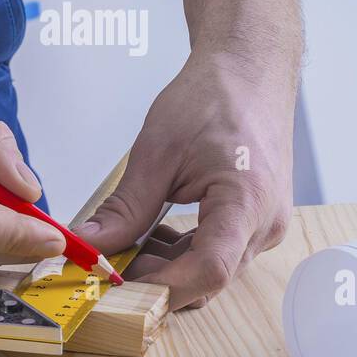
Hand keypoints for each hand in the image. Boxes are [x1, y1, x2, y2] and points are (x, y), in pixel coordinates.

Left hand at [76, 49, 295, 308]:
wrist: (251, 69)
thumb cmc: (215, 96)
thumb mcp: (158, 151)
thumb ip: (125, 208)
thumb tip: (89, 244)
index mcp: (246, 202)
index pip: (208, 270)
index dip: (161, 287)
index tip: (119, 285)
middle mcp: (265, 223)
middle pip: (209, 279)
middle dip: (158, 278)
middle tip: (112, 262)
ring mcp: (266, 225)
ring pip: (213, 271)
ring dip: (170, 265)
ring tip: (132, 237)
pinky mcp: (259, 221)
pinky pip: (221, 252)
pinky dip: (186, 250)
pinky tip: (159, 230)